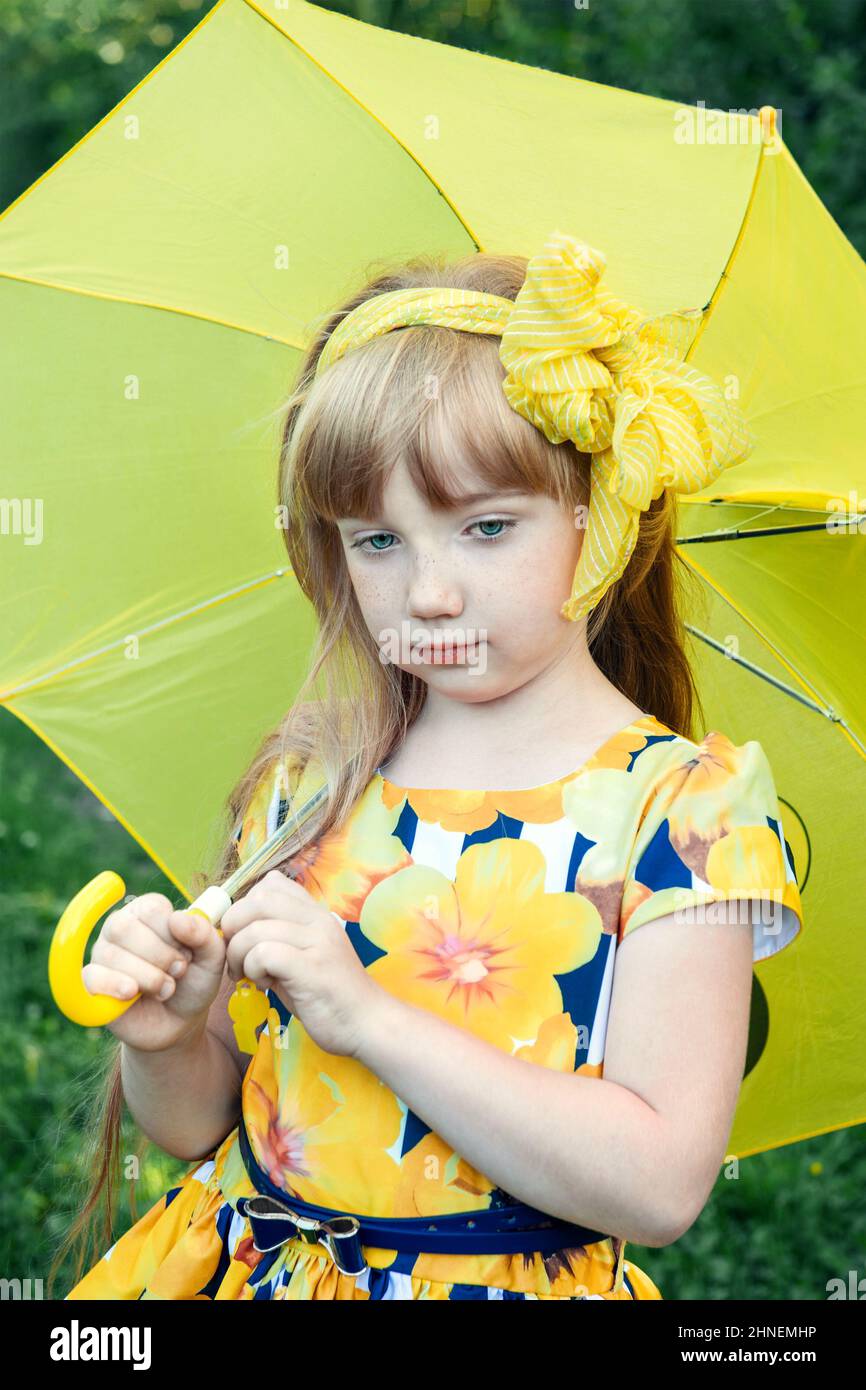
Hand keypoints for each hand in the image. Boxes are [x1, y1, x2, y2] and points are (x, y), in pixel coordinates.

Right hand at [83, 892, 226, 1052]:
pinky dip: (115, 986)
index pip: (151, 908)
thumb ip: (203, 933)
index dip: (173, 934)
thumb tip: (177, 917)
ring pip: (112, 955)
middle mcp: (120, 927)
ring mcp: (102, 954)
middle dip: (160, 955)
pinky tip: (132, 993)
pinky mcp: (92, 983)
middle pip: (124, 927)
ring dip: (149, 977)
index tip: (187, 953)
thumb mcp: (212, 957)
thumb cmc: (193, 982)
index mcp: (148, 912)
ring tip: (166, 990)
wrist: (180, 1023)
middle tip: (179, 971)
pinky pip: (92, 977)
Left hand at [219, 870, 386, 1059]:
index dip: (245, 905)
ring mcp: (317, 941)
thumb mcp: (303, 955)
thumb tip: (237, 927)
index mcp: (315, 913)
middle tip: (235, 956)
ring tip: (247, 975)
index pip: (272, 883)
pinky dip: (253, 969)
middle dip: (234, 927)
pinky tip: (264, 985)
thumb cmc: (328, 993)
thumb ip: (278, 936)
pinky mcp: (311, 968)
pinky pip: (264, 954)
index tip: (243, 933)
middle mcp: (317, 919)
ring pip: (255, 929)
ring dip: (239, 955)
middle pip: (258, 900)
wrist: (366, 1022)